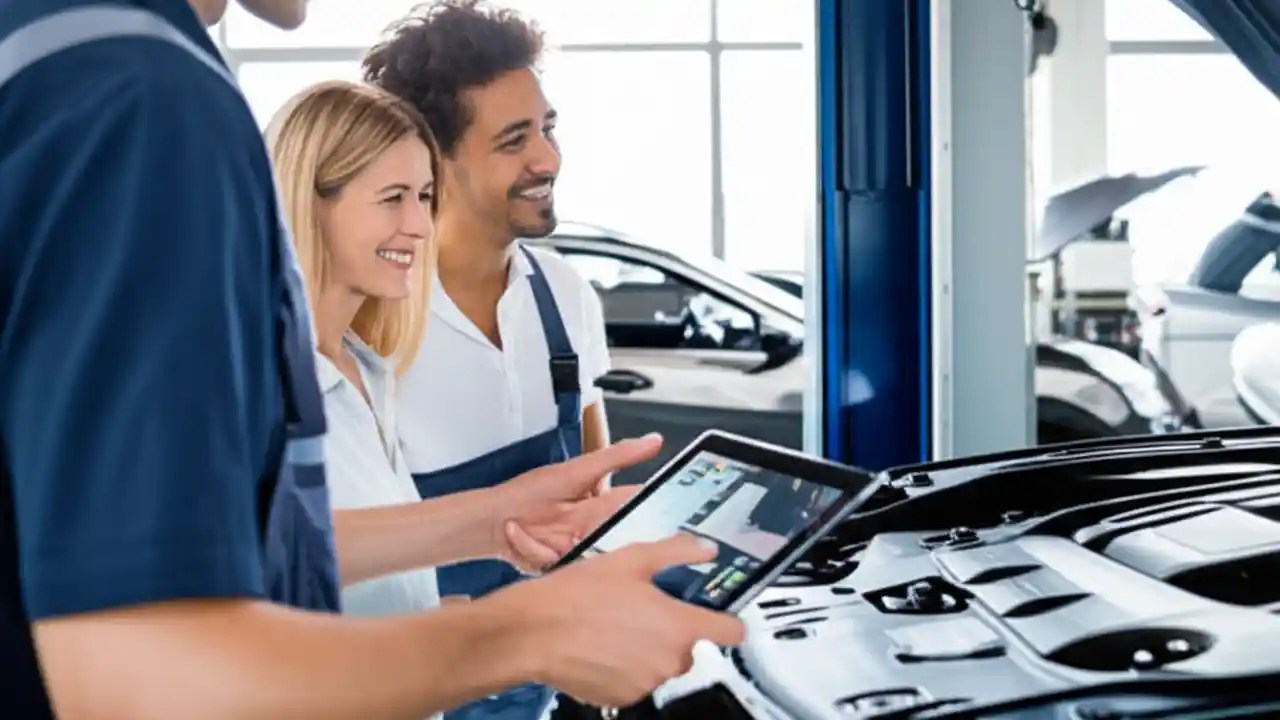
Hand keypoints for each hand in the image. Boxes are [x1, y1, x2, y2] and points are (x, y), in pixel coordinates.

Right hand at [487, 534, 745, 707]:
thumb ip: (676, 552)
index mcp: (680, 626)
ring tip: (615, 625)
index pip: (732, 632)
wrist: (533, 633)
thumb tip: (705, 549)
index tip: (722, 617)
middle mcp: (670, 660)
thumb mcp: (631, 559)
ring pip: (660, 664)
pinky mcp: (622, 698)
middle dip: (672, 631)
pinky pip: (635, 681)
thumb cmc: (579, 595)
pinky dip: (624, 667)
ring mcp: (647, 683)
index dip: (728, 621)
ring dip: (647, 649)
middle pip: (690, 647)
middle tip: (642, 609)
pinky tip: (602, 646)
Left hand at [491, 435, 661, 572]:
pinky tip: (519, 534)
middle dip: (597, 534)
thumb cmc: (528, 493)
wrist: (490, 519)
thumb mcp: (576, 471)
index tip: (641, 510)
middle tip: (577, 525)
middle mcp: (594, 530)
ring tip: (535, 525)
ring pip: (588, 558)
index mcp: (602, 505)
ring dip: (558, 543)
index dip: (646, 510)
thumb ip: (617, 456)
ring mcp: (577, 551)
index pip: (635, 506)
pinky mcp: (560, 568)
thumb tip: (654, 440)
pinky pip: (559, 567)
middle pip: (615, 539)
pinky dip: (534, 549)